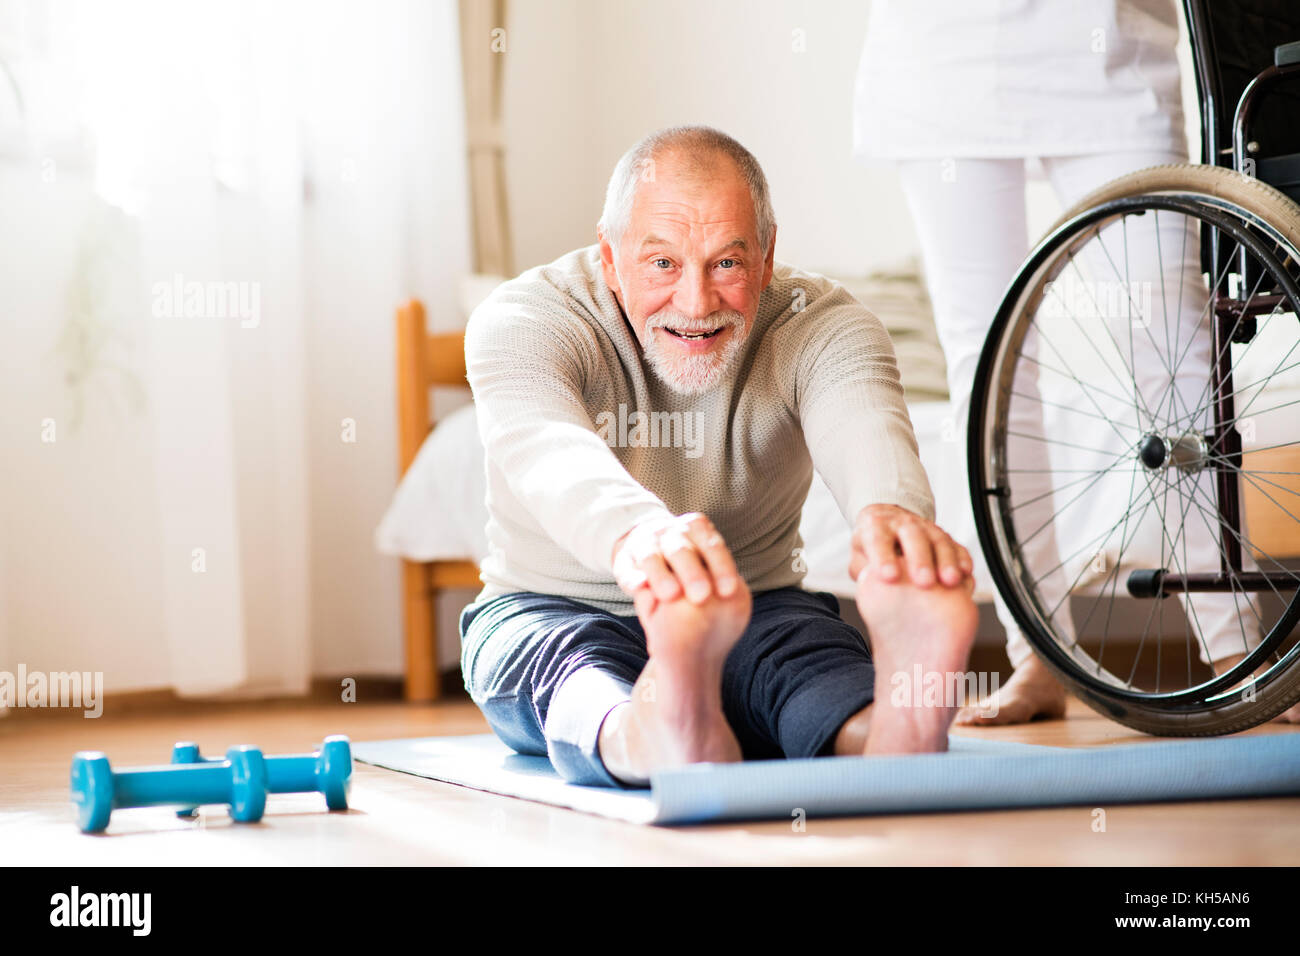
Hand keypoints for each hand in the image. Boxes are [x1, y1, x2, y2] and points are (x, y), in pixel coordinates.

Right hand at [611, 512, 741, 606]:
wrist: (647, 546)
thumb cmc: (688, 562)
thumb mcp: (706, 559)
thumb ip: (717, 573)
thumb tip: (734, 593)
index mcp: (696, 528)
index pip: (712, 546)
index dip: (721, 568)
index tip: (729, 592)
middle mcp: (669, 532)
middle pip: (682, 551)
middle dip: (692, 574)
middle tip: (702, 597)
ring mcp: (644, 544)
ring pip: (652, 558)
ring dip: (661, 576)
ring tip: (671, 596)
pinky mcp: (623, 560)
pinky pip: (626, 568)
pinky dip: (633, 578)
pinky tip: (639, 588)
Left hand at [849, 503, 972, 589]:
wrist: (887, 522)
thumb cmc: (871, 545)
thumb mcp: (859, 556)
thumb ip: (862, 570)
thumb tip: (869, 587)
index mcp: (877, 526)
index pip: (878, 539)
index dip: (884, 557)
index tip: (889, 577)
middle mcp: (903, 524)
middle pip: (913, 537)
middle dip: (920, 559)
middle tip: (924, 581)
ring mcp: (926, 528)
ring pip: (938, 540)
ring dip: (946, 561)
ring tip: (951, 582)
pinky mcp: (944, 537)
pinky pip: (957, 546)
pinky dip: (962, 558)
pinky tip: (966, 573)